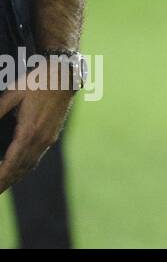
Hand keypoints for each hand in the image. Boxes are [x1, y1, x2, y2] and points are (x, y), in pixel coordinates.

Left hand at [0, 69, 75, 194]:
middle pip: (20, 170)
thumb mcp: (12, 94)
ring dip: (14, 179)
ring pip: (29, 166)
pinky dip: (24, 169)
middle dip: (4, 183)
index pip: (10, 164)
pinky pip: (36, 158)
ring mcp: (48, 138)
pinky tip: (16, 171)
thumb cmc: (37, 81)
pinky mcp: (52, 135)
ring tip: (1, 186)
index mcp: (29, 132)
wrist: (65, 75)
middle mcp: (41, 140)